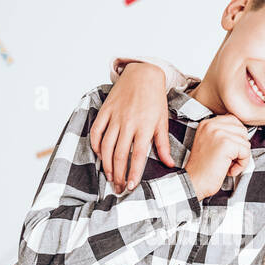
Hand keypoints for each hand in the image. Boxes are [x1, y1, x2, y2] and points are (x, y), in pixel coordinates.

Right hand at [90, 62, 174, 192]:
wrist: (142, 75)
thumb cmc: (155, 101)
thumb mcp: (163, 122)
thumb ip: (163, 145)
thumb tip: (169, 165)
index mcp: (145, 128)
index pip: (138, 156)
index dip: (134, 173)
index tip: (131, 187)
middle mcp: (128, 124)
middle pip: (119, 154)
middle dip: (118, 174)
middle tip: (119, 189)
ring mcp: (114, 117)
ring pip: (105, 146)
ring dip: (106, 164)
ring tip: (110, 177)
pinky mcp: (104, 111)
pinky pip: (96, 131)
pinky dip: (95, 145)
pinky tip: (99, 156)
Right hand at [184, 115, 250, 201]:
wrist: (194, 181)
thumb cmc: (203, 167)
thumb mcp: (210, 143)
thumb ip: (223, 134)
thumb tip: (242, 134)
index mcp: (207, 123)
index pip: (234, 121)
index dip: (237, 137)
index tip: (229, 150)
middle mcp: (211, 125)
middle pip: (242, 131)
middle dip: (240, 147)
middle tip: (228, 159)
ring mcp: (219, 133)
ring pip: (245, 142)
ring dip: (241, 157)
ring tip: (227, 164)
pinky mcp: (226, 144)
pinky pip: (246, 152)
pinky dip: (241, 165)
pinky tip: (229, 169)